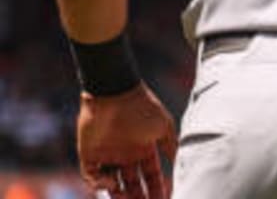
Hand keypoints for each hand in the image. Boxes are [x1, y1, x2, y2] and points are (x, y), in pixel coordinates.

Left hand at [77, 83, 177, 198]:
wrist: (116, 94)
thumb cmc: (144, 108)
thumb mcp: (164, 128)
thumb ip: (172, 147)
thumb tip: (183, 165)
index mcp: (143, 149)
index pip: (151, 175)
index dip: (157, 189)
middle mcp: (126, 155)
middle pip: (132, 184)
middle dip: (139, 198)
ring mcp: (107, 155)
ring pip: (112, 184)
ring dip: (119, 196)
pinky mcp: (88, 154)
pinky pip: (91, 176)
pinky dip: (99, 184)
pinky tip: (112, 184)